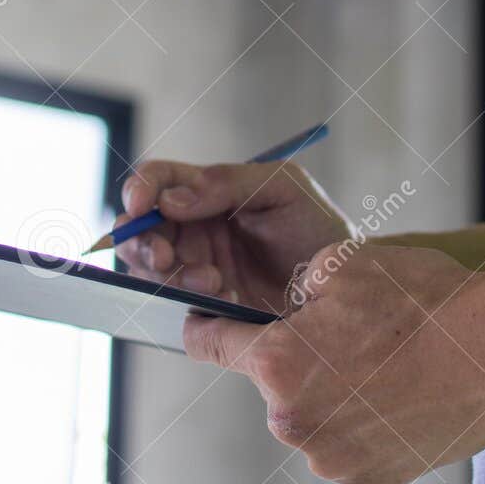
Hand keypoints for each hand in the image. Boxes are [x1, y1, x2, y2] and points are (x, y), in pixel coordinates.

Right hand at [114, 160, 349, 312]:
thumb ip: (228, 182)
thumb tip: (170, 199)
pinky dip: (189, 301)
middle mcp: (194, 226)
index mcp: (207, 190)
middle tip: (168, 258)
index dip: (140, 189)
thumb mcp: (283, 188)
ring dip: (172, 275)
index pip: (159, 180)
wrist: (344, 285)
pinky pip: (174, 302)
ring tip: (216, 282)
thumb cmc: (318, 227)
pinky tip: (225, 299)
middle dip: (146, 243)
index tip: (140, 206)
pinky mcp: (204, 303)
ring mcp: (195, 265)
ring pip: (151, 269)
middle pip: (141, 228)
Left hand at [184, 244, 484, 483]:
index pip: (211, 344)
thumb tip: (291, 305)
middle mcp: (292, 420)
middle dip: (298, 360)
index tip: (201, 325)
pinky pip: (347, 446)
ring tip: (387, 367)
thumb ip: (296, 285)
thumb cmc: (425, 305)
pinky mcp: (368, 480)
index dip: (205, 327)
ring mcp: (330, 457)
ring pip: (312, 417)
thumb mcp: (344, 263)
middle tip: (351, 337)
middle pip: (273, 383)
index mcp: (276, 363)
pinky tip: (400, 398)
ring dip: (333, 395)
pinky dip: (364, 425)